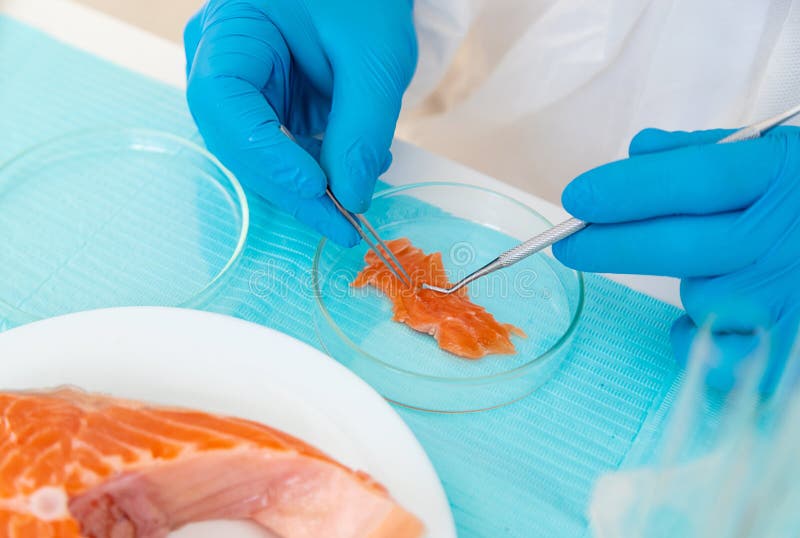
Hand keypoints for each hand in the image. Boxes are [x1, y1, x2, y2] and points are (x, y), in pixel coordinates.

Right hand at [184, 0, 417, 245]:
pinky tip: (356, 170)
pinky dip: (319, 167)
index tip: (318, 187)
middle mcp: (221, 62)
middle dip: (294, 189)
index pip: (222, 103)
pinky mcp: (270, 104)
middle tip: (344, 224)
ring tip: (360, 192)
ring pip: (262, 156)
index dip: (266, 154)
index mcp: (230, 30)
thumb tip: (350, 199)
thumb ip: (361, 130)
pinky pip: (284, 149)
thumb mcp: (374, 57)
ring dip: (311, 185)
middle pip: (240, 142)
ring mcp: (244, 88)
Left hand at [553, 127, 799, 389]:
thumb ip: (707, 150)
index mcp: (784, 176)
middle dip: (610, 244)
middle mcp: (788, 240)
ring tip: (722, 266)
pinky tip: (712, 319)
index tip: (577, 199)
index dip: (628, 191)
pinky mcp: (785, 351)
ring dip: (689, 283)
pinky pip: (716, 355)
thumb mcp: (777, 154)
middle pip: (680, 245)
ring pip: (700, 297)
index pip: (695, 179)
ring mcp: (788, 299)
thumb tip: (639, 150)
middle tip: (568, 244)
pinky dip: (697, 340)